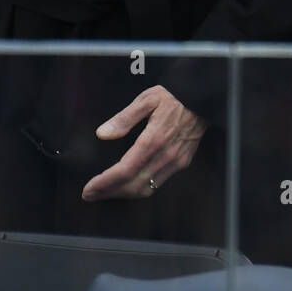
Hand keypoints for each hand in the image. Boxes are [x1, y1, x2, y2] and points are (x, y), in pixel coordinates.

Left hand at [81, 85, 207, 200]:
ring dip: (124, 194)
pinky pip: (158, 183)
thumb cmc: (173, 96)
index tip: (88, 189)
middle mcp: (166, 155)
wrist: (203, 97)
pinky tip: (128, 184)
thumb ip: (123, 119)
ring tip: (105, 192)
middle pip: (134, 185)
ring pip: (146, 188)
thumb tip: (102, 134)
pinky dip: (140, 188)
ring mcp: (176, 161)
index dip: (105, 183)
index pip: (125, 170)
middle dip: (110, 193)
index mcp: (154, 139)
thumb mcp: (146, 100)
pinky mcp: (182, 162)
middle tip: (91, 194)